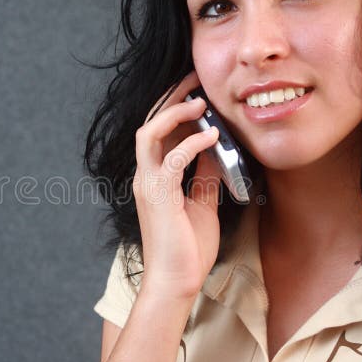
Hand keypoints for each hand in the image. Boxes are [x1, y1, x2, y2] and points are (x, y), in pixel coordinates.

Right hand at [133, 71, 222, 299]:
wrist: (176, 283)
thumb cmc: (188, 249)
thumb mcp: (202, 203)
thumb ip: (204, 175)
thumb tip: (216, 148)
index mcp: (154, 177)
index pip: (159, 131)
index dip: (175, 107)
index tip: (198, 89)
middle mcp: (145, 175)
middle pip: (149, 122)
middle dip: (171, 97)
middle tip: (195, 78)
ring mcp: (148, 184)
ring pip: (149, 133)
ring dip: (174, 113)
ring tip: (200, 103)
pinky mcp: (157, 196)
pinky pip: (170, 160)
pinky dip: (191, 143)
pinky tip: (212, 136)